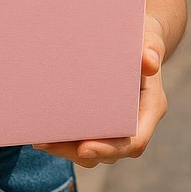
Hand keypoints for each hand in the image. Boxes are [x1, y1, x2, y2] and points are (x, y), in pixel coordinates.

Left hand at [32, 15, 167, 168]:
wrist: (140, 43)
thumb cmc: (143, 40)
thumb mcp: (149, 40)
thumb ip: (151, 49)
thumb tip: (149, 62)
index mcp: (149, 110)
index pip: (134, 141)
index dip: (109, 149)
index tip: (84, 149)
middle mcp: (135, 123)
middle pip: (109, 151)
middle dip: (78, 152)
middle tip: (48, 143)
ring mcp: (118, 124)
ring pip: (94, 150)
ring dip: (66, 148)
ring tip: (39, 139)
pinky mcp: (102, 119)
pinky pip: (85, 137)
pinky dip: (65, 137)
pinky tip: (42, 130)